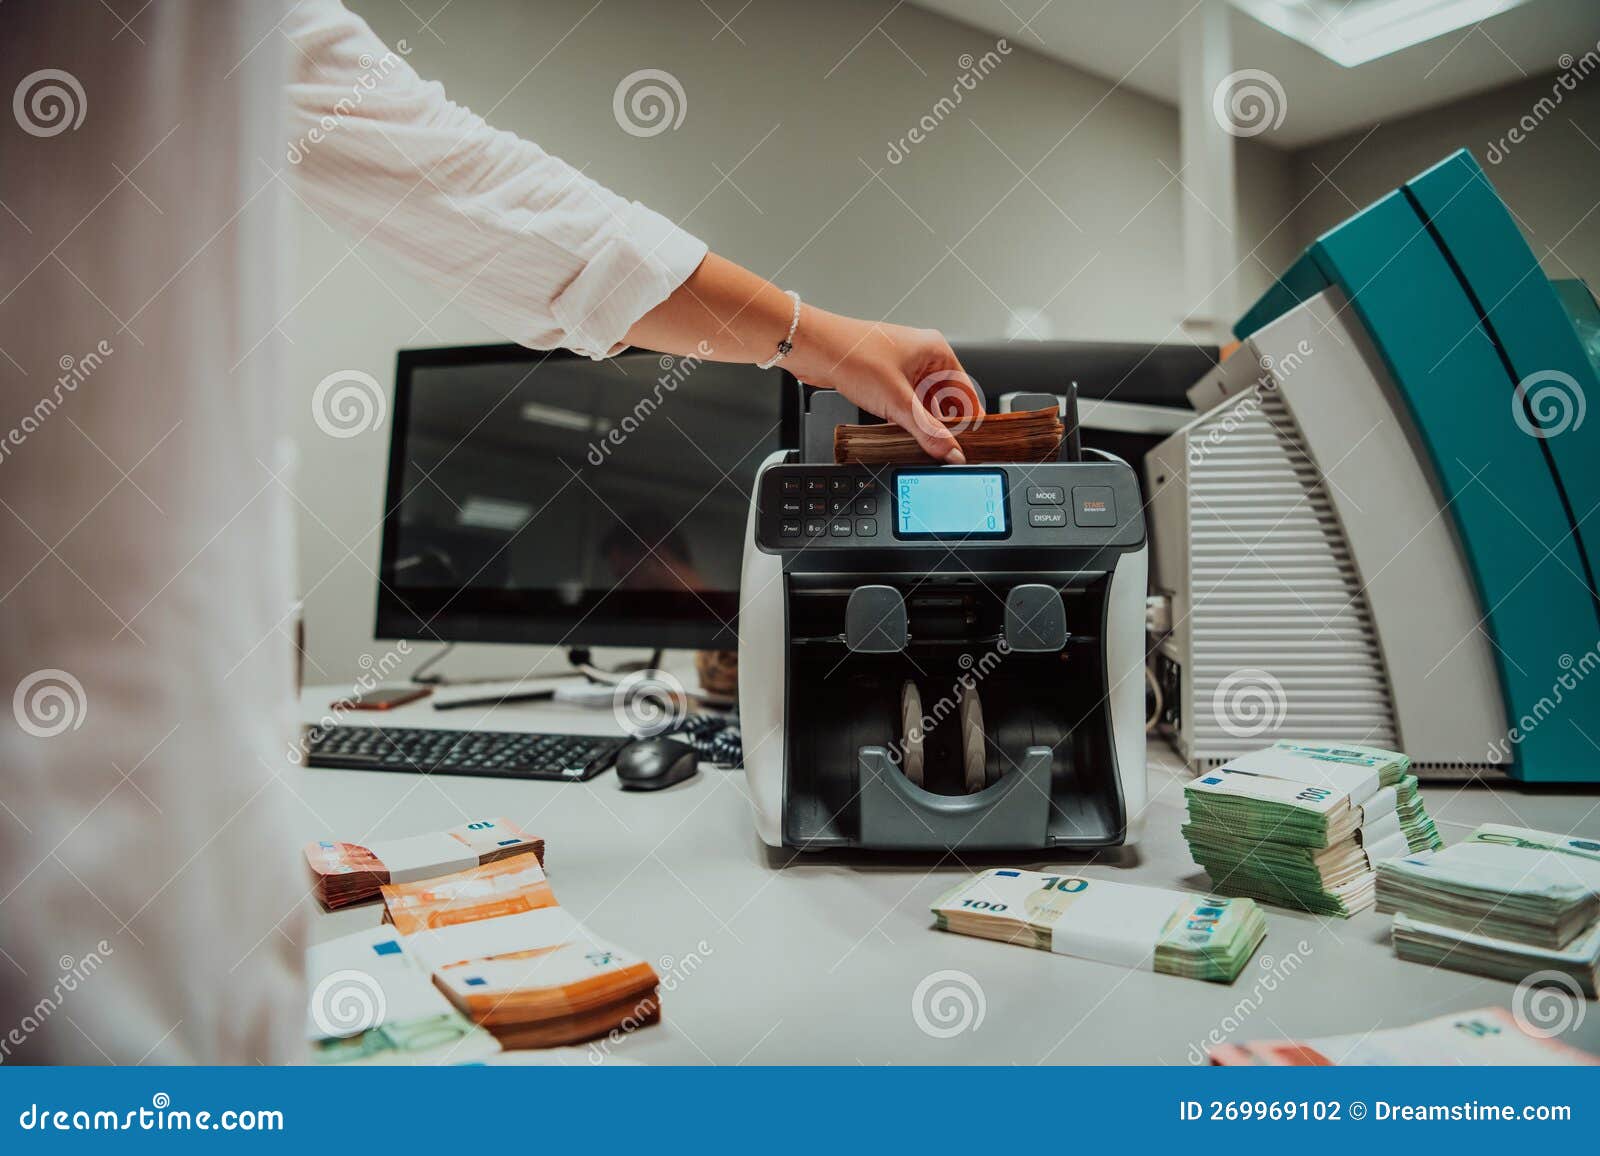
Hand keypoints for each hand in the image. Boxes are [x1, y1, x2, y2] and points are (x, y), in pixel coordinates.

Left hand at [787, 309, 981, 463]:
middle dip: (944, 426)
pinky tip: (904, 436)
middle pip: (946, 400)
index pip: (965, 392)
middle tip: (945, 453)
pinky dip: (907, 420)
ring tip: (925, 447)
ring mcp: (904, 368)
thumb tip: (950, 451)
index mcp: (936, 351)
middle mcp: (923, 357)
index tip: (969, 447)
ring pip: (925, 404)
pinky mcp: (887, 379)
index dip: (969, 421)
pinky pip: (906, 403)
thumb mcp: (896, 400)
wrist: (813, 348)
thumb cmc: (852, 354)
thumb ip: (926, 430)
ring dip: (924, 425)